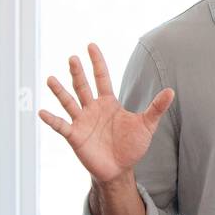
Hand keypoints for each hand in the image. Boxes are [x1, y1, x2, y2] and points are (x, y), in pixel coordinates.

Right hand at [38, 43, 174, 183]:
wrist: (120, 168)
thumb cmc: (132, 145)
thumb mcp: (147, 125)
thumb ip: (156, 108)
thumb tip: (172, 91)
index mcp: (109, 103)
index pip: (102, 78)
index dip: (97, 63)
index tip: (91, 46)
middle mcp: (93, 109)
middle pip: (83, 86)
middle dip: (78, 73)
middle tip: (73, 58)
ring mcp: (82, 122)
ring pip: (69, 102)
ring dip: (60, 91)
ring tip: (51, 79)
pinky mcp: (75, 136)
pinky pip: (61, 126)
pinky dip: (52, 120)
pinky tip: (42, 111)